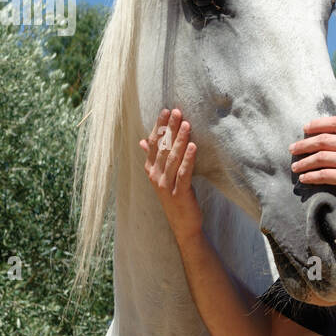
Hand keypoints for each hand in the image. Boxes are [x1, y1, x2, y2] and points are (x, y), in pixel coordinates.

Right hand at [139, 107, 202, 243]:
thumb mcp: (162, 176)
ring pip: (172, 158)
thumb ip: (152, 158)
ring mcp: (166, 185)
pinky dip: (188, 158)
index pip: (152, 143)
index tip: (165, 111)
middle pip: (162, 148)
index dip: (159, 127)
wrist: (183, 224)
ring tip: (187, 124)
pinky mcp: (179, 193)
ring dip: (180, 140)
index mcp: (151, 170)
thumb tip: (142, 141)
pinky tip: (193, 146)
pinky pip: (184, 173)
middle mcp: (155, 176)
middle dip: (170, 129)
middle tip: (177, 111)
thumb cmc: (174, 197)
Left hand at [289, 111, 335, 218]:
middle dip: (304, 144)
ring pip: (321, 157)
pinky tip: (305, 179)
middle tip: (292, 149)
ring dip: (304, 162)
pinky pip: (325, 175)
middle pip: (324, 139)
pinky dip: (312, 176)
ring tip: (295, 167)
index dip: (318, 123)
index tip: (305, 128)